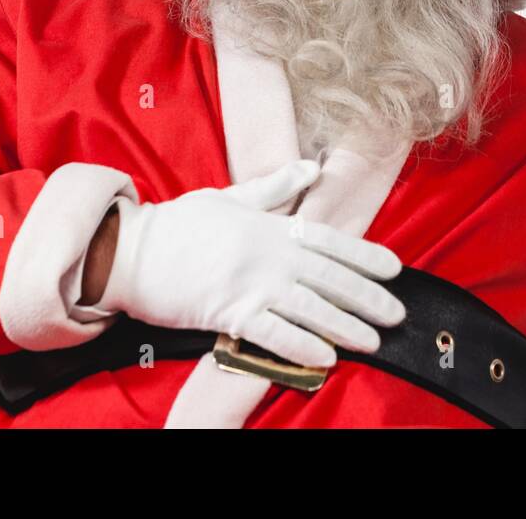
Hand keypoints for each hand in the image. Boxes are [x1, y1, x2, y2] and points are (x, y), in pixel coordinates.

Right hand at [90, 160, 405, 367]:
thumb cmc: (178, 224)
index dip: (365, 254)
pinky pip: (273, 333)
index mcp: (269, 225)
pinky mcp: (228, 312)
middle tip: (396, 315)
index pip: (329, 239)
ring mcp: (249, 283)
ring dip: (345, 326)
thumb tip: (312, 168)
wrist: (129, 250)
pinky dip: (301, 345)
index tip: (395, 269)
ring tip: (372, 342)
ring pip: (310, 307)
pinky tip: (326, 357)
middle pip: (329, 277)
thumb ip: (274, 188)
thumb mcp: (228, 196)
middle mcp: (267, 253)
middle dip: (368, 297)